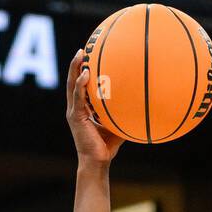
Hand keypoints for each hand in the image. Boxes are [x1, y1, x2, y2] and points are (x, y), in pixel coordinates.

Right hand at [66, 51, 123, 165]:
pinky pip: (78, 97)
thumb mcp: (116, 127)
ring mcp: (74, 112)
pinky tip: (86, 74)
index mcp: (81, 109)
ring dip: (75, 69)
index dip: (81, 71)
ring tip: (80, 55)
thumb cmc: (107, 147)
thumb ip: (122, 115)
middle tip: (82, 49)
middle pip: (73, 81)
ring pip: (72, 85)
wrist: (97, 162)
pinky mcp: (76, 117)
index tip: (87, 57)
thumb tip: (139, 107)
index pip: (79, 86)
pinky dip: (81, 84)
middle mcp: (75, 108)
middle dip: (76, 65)